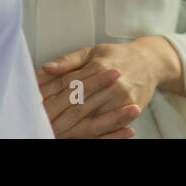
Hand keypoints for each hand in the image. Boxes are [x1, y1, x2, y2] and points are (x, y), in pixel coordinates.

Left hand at [36, 40, 166, 137]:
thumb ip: (69, 60)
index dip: (50, 95)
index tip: (34, 103)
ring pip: (90, 115)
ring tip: (54, 131)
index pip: (68, 84)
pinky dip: (92, 131)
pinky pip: (107, 124)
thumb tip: (47, 67)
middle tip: (40, 122)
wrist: (151, 62)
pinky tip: (78, 134)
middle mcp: (109, 82)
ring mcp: (120, 97)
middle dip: (56, 114)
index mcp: (97, 66)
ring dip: (70, 125)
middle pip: (77, 102)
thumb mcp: (93, 51)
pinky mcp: (129, 109)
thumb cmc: (117, 57)